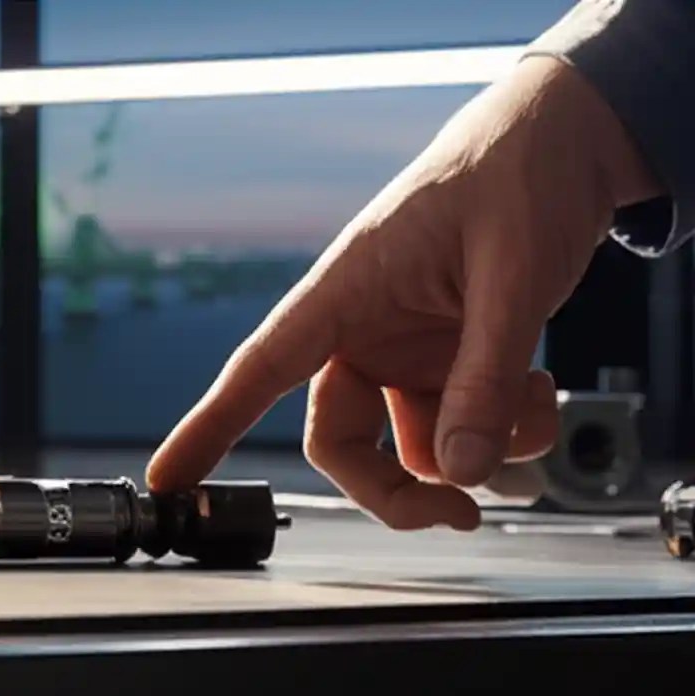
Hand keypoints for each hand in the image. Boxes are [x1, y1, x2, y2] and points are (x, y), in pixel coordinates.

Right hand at [147, 57, 661, 530]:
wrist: (565, 140)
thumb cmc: (517, 173)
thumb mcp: (510, 275)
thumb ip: (485, 377)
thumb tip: (460, 472)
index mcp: (345, 290)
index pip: (261, 367)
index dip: (210, 426)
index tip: (170, 478)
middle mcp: (364, 329)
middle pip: (344, 440)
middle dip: (400, 487)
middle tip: (459, 514)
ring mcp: (406, 349)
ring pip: (415, 446)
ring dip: (477, 451)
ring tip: (531, 401)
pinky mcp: (448, 358)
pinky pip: (462, 426)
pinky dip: (506, 429)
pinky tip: (536, 388)